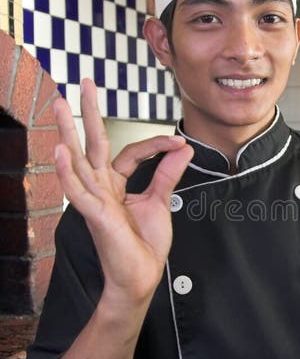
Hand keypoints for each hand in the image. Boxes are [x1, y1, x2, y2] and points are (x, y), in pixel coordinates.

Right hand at [53, 79, 193, 303]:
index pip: (129, 153)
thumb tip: (182, 147)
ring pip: (76, 161)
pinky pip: (76, 191)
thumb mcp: (161, 202)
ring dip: (66, 133)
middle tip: (82, 82)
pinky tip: (61, 152)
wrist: (141, 276)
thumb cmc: (144, 244)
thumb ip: (168, 174)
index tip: (178, 142)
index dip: (154, 144)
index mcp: (115, 185)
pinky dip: (67, 172)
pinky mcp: (93, 216)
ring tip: (57, 106)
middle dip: (87, 113)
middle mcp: (100, 188)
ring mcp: (94, 201)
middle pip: (91, 144)